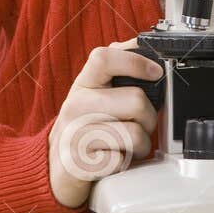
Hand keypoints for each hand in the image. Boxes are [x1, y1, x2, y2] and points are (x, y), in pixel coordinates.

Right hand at [48, 40, 161, 208]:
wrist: (57, 166)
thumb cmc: (86, 126)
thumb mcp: (95, 94)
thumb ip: (117, 71)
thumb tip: (146, 46)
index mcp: (83, 84)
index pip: (104, 58)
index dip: (136, 61)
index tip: (156, 72)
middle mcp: (76, 105)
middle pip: (136, 100)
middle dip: (149, 117)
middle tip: (139, 124)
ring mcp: (76, 134)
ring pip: (135, 134)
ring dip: (141, 144)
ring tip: (127, 145)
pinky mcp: (81, 163)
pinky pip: (123, 160)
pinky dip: (125, 163)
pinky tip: (114, 159)